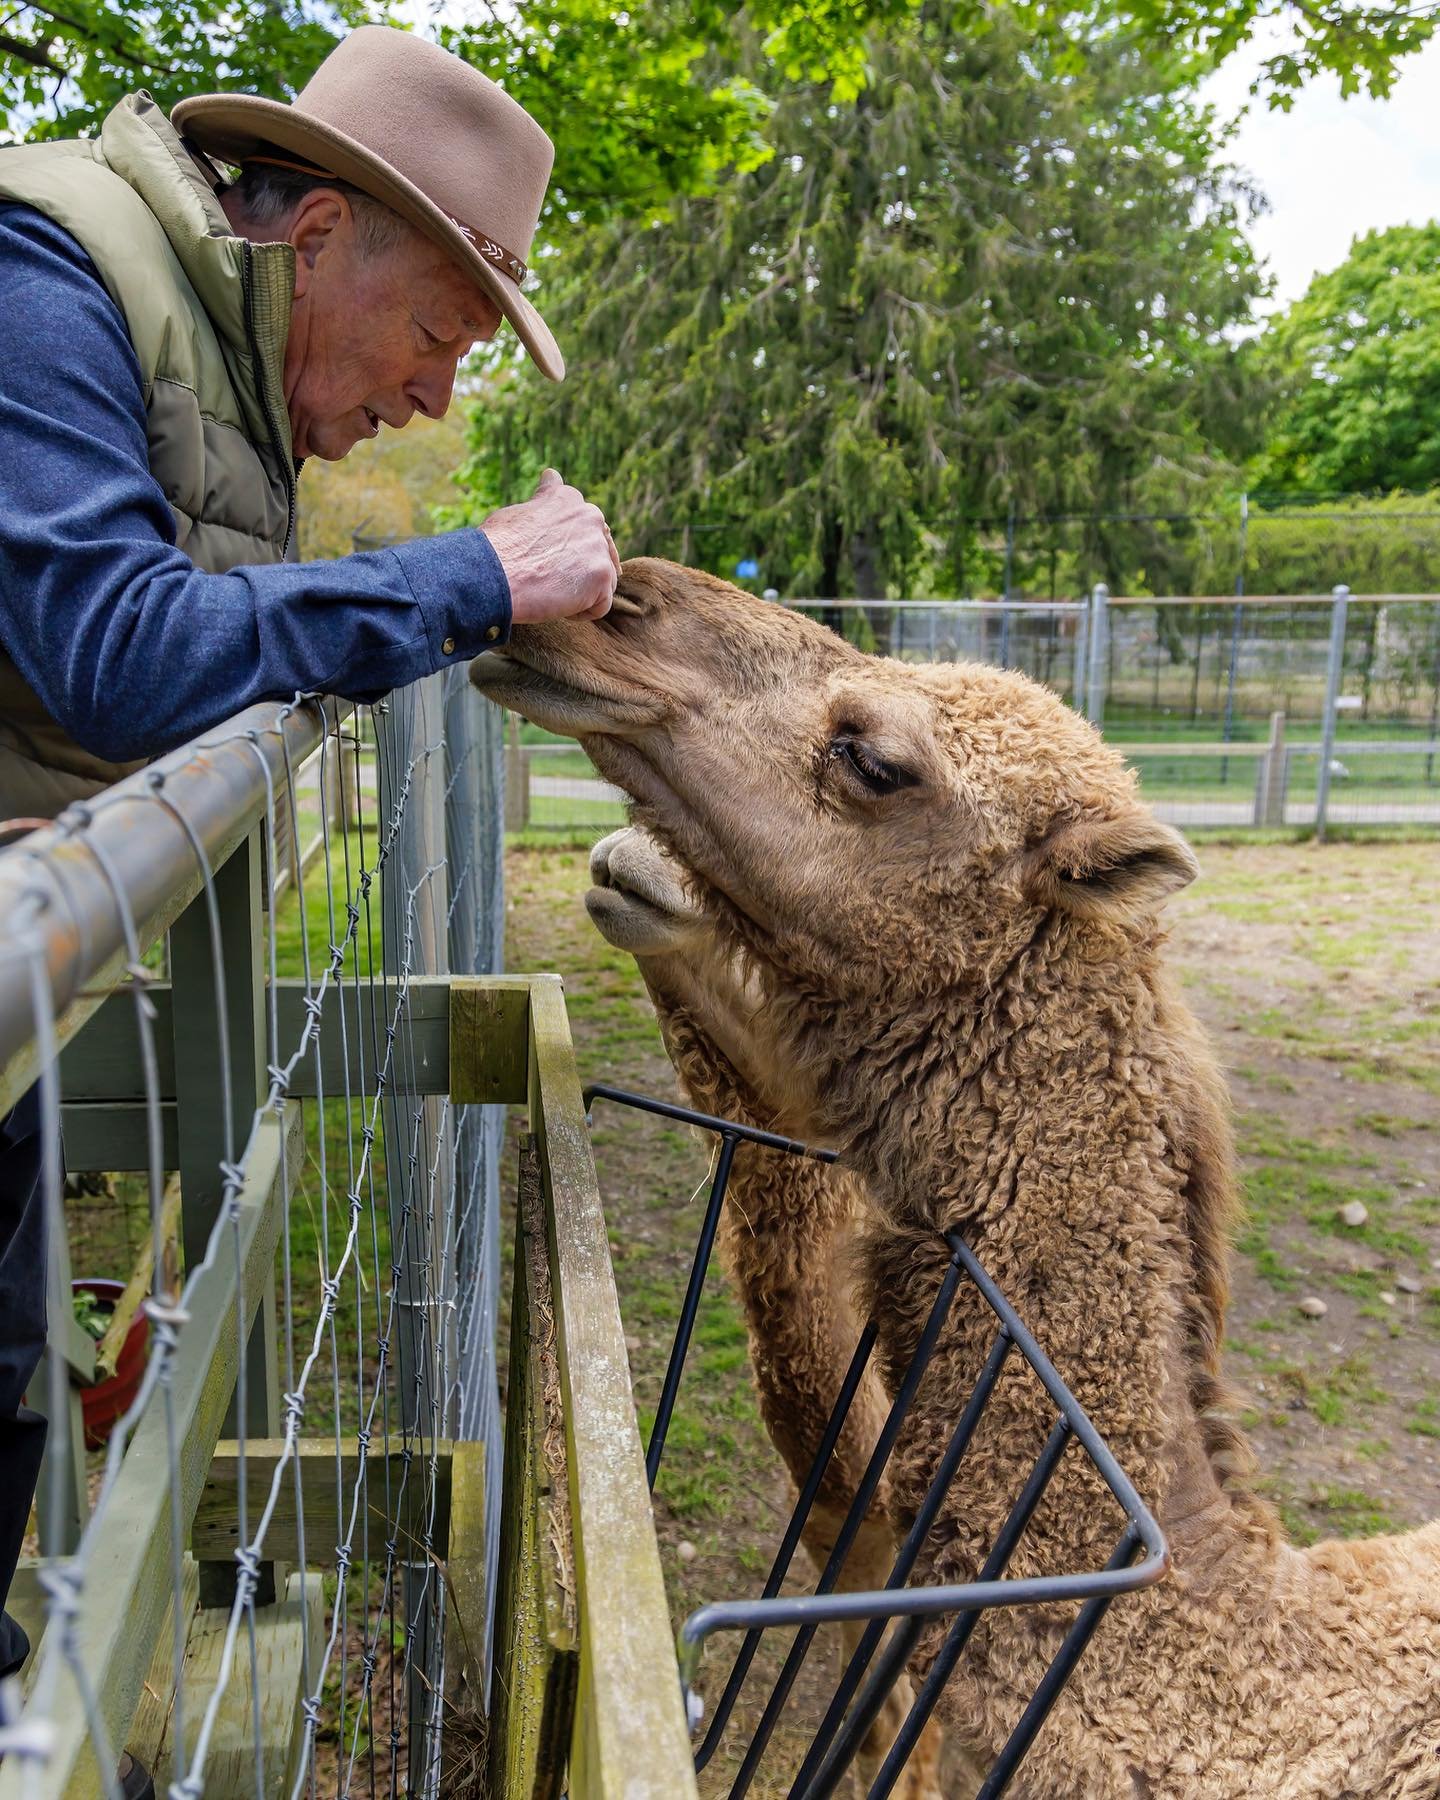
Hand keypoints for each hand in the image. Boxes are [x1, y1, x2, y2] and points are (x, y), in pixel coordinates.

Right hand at [481, 469, 619, 623]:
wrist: (492, 575)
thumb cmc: (497, 548)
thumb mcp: (520, 509)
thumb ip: (544, 500)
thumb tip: (551, 476)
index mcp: (569, 498)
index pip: (584, 526)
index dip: (566, 549)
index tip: (544, 558)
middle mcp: (590, 516)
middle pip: (598, 554)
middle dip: (578, 570)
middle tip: (546, 577)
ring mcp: (599, 546)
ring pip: (602, 581)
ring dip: (579, 592)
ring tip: (548, 590)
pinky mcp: (603, 576)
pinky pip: (600, 606)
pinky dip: (580, 613)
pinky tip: (555, 604)